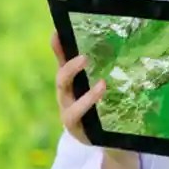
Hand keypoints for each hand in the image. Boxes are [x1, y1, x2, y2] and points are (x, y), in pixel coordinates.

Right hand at [50, 31, 108, 146]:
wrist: (101, 136)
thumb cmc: (96, 103)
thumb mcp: (95, 83)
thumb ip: (100, 66)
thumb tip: (111, 42)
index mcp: (68, 83)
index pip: (61, 62)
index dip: (57, 48)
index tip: (57, 32)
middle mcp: (64, 97)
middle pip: (61, 82)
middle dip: (70, 70)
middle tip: (84, 58)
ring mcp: (69, 115)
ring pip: (72, 107)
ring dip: (87, 97)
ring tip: (102, 85)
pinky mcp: (78, 131)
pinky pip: (82, 121)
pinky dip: (91, 111)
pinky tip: (104, 103)